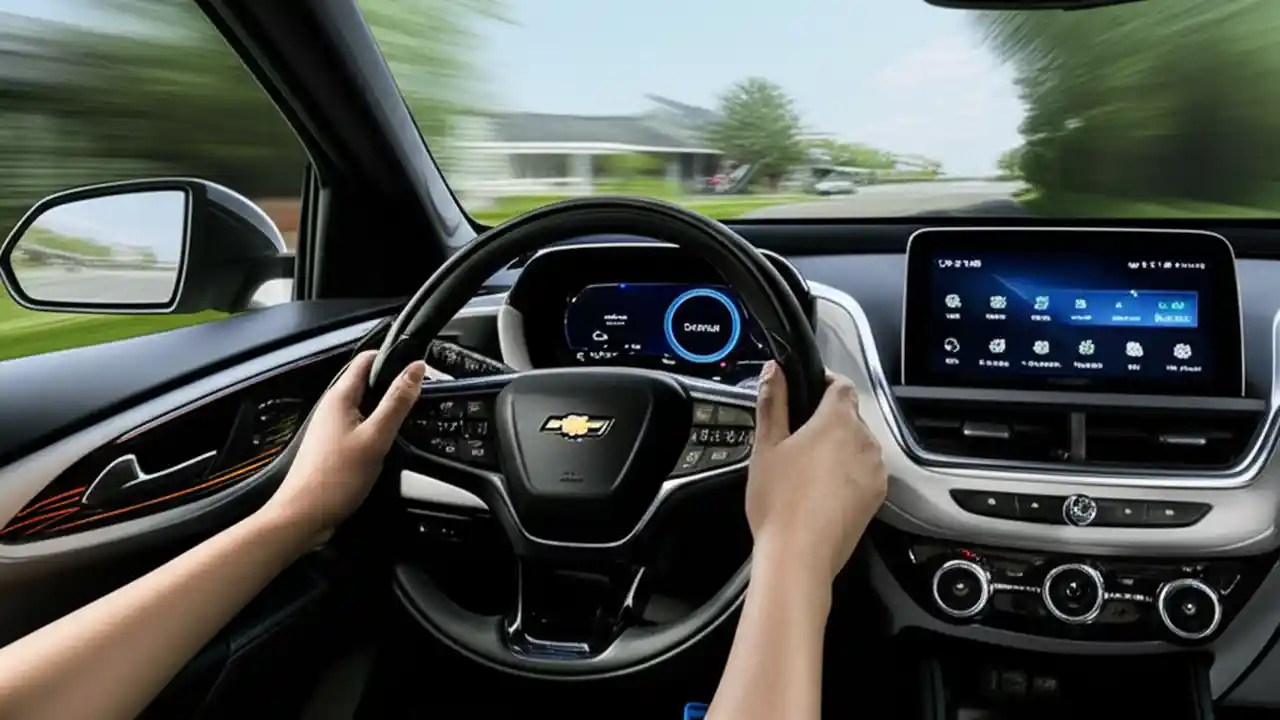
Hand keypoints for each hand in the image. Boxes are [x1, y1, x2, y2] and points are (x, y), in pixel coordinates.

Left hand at [260, 350, 425, 539]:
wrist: (304, 516)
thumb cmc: (336, 478)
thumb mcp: (376, 437)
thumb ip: (397, 402)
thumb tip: (416, 369)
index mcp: (340, 397)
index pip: (367, 359)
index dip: (393, 357)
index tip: (419, 366)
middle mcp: (333, 407)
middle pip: (368, 382)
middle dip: (394, 384)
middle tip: (422, 395)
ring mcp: (332, 427)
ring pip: (366, 405)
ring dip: (387, 408)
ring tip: (411, 418)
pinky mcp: (334, 446)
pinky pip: (361, 425)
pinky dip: (378, 427)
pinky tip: (391, 441)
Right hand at [746, 361, 886, 584]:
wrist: (799, 556)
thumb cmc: (778, 501)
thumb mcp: (766, 446)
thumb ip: (772, 402)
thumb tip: (773, 370)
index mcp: (838, 421)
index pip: (840, 384)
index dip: (822, 382)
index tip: (804, 391)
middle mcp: (866, 441)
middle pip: (849, 415)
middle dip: (826, 420)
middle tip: (795, 437)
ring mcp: (875, 470)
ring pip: (858, 444)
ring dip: (838, 447)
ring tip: (807, 468)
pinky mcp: (877, 496)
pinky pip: (864, 471)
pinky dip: (847, 472)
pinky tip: (822, 489)